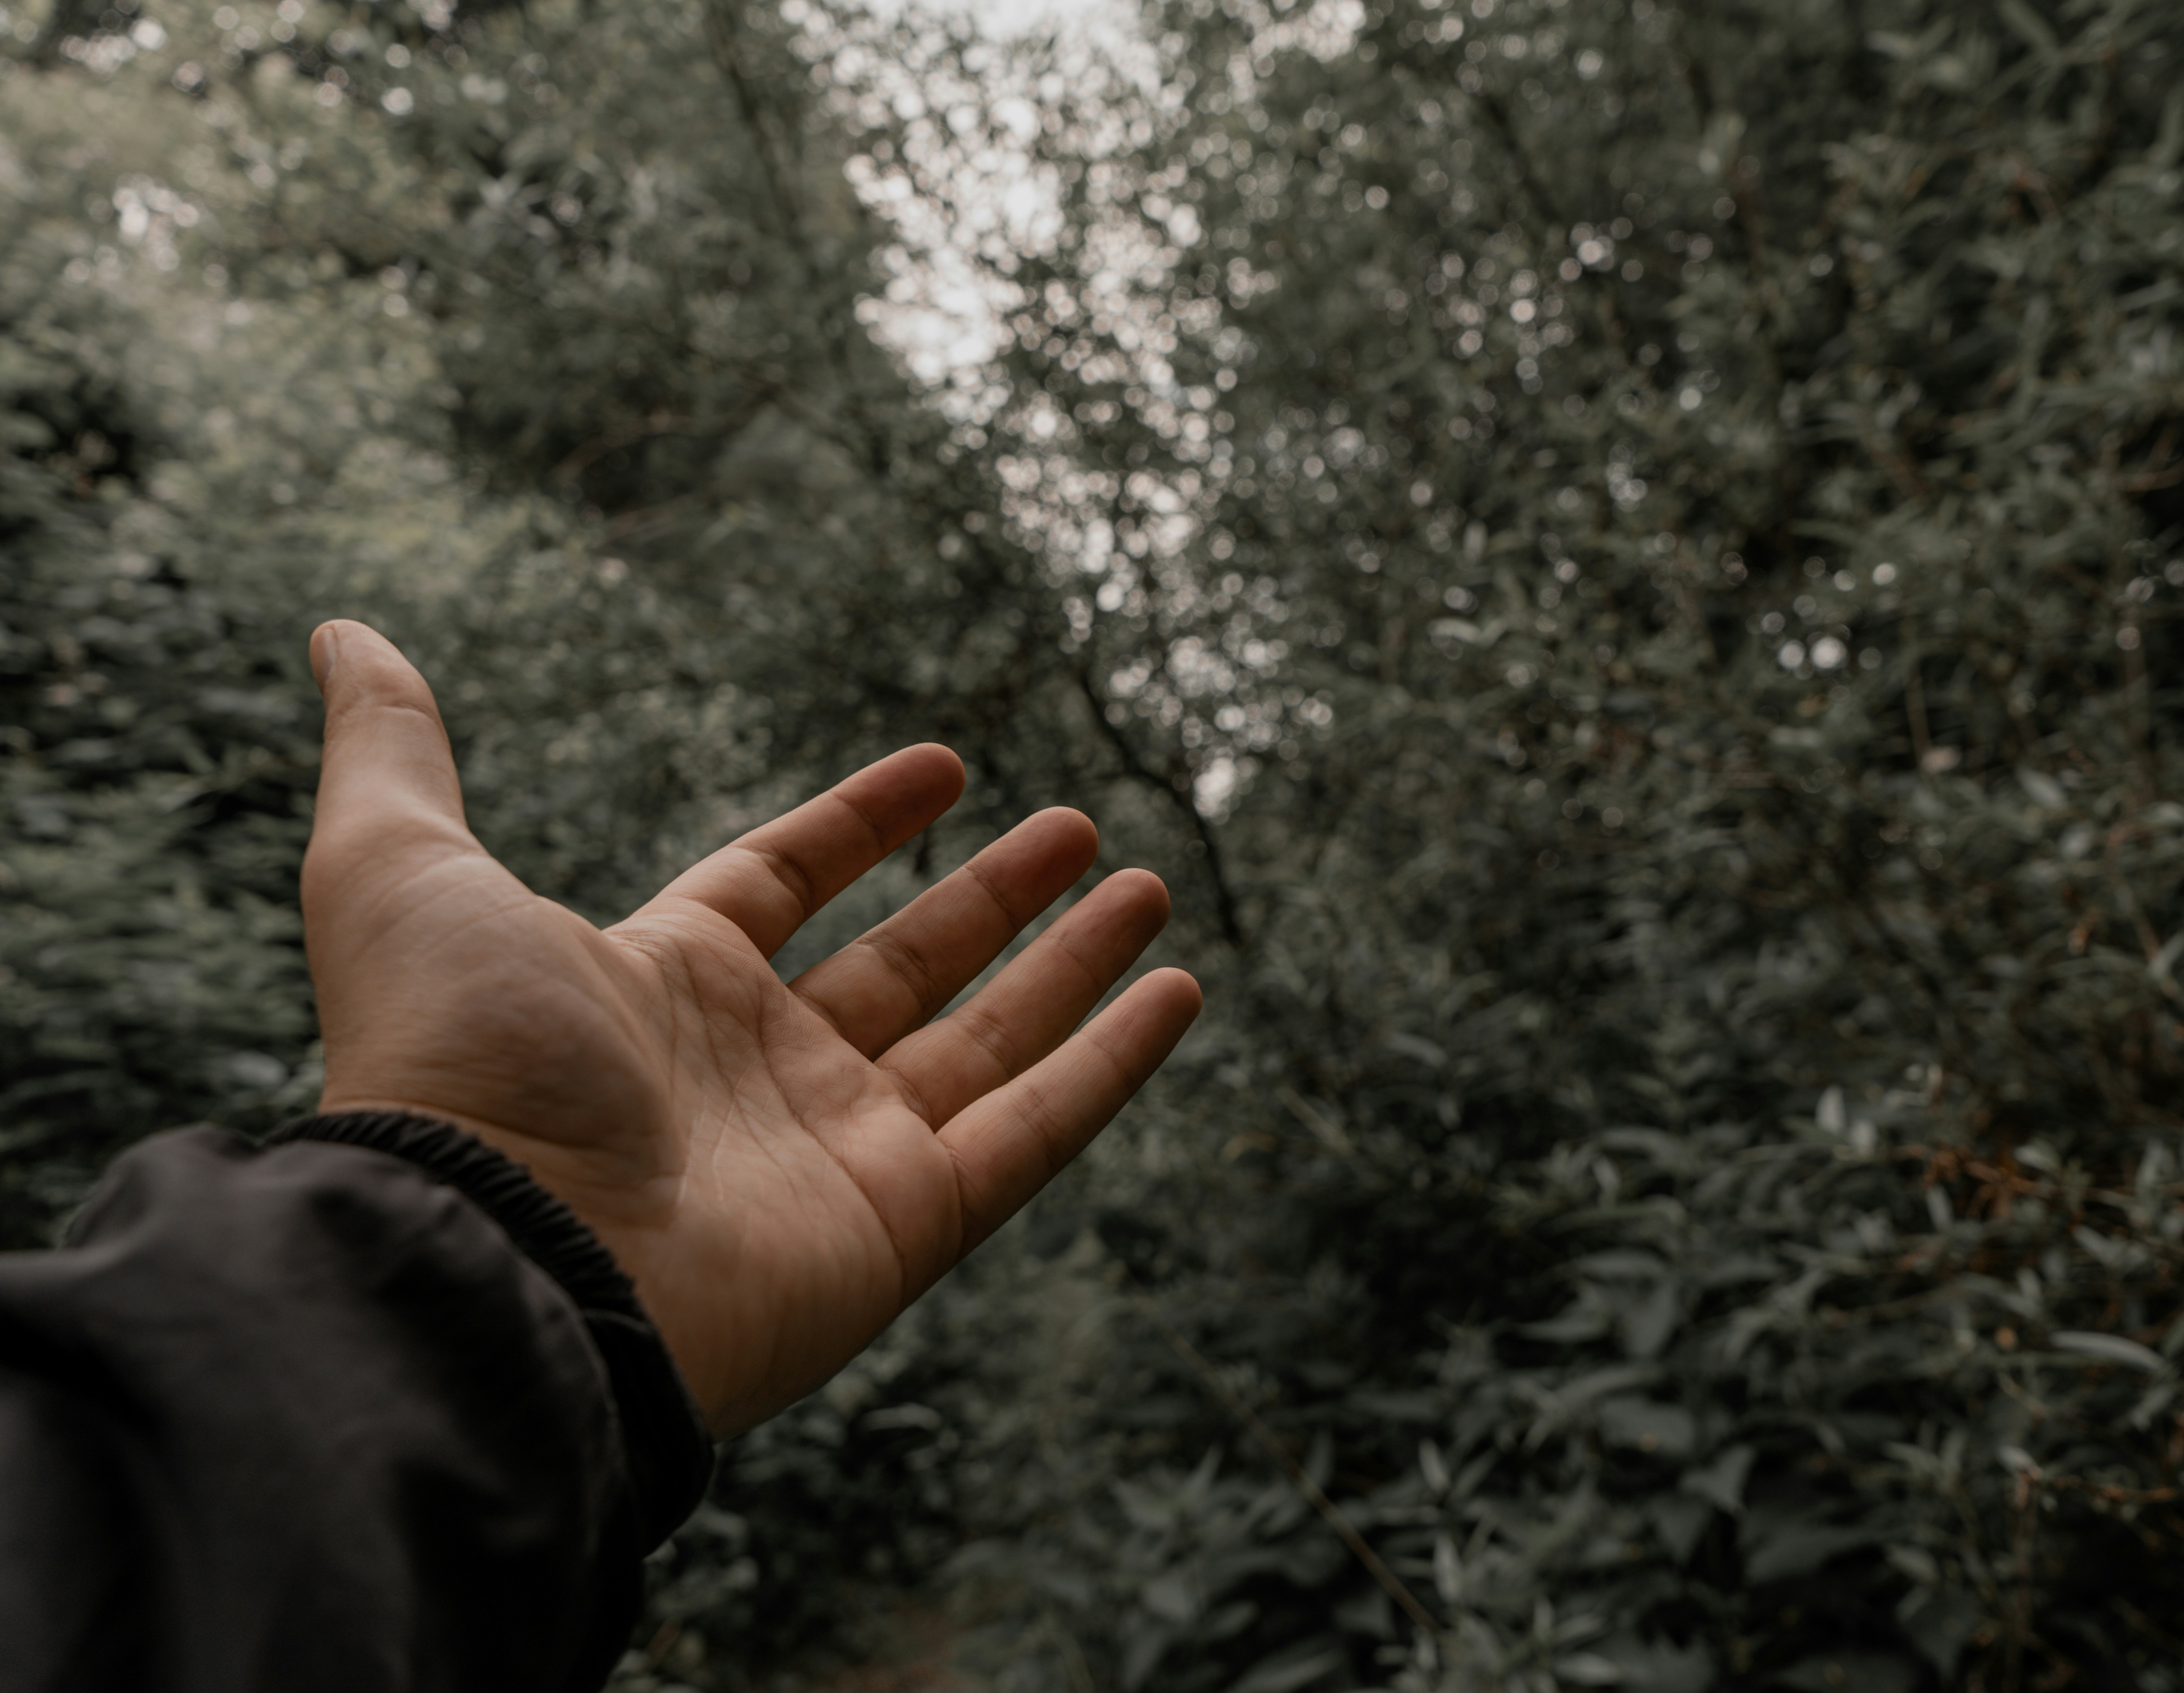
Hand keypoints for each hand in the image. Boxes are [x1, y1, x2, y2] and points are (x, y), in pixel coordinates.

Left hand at [298, 621, 1201, 1435]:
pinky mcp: (908, 1223)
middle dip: (998, 898)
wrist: (499, 1254)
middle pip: (910, 965)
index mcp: (666, 987)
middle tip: (1083, 831)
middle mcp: (763, 1071)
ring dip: (1074, 965)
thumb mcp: (401, 869)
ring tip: (1152, 889)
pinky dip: (1112, 1065)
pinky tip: (1176, 993)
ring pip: (992, 1041)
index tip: (948, 765)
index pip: (787, 887)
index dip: (864, 823)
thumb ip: (395, 752)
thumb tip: (344, 632)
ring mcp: (843, 1151)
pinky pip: (1036, 1131)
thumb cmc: (452, 1063)